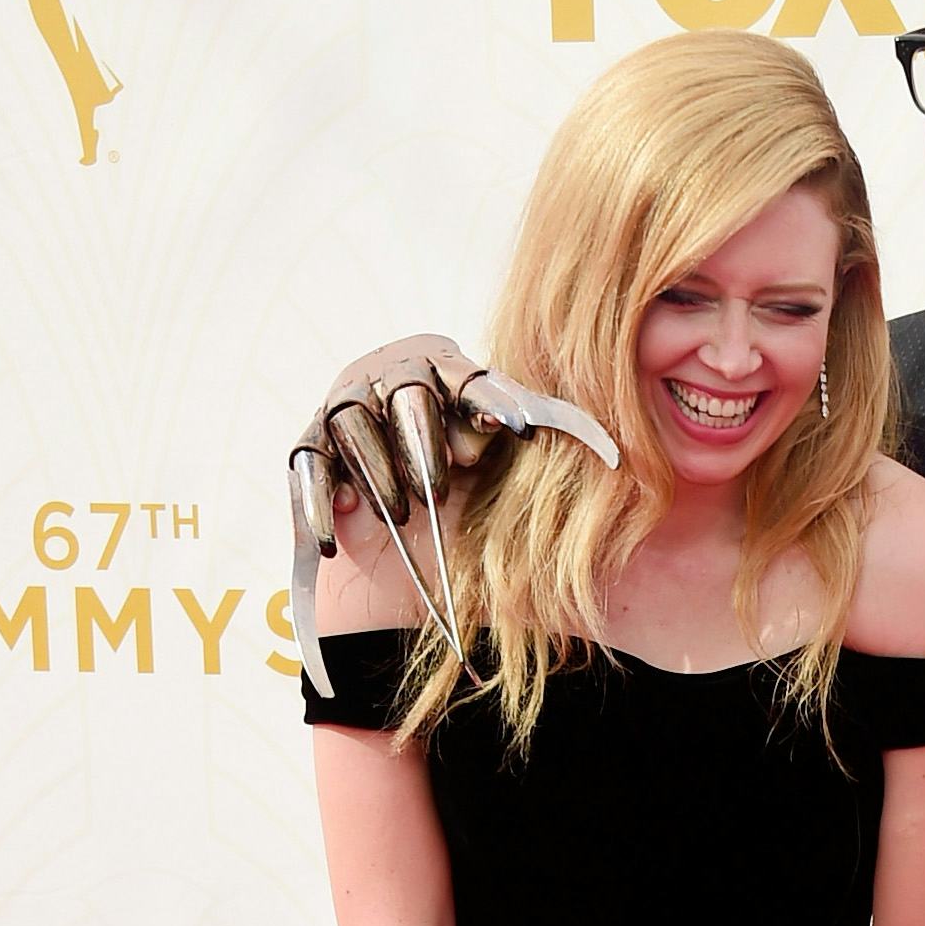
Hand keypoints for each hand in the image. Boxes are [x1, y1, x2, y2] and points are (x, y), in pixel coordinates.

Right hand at [287, 334, 617, 698]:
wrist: (406, 555)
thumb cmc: (468, 495)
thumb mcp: (511, 471)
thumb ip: (554, 441)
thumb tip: (617, 451)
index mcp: (446, 370)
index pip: (466, 377)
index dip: (485, 401)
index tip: (509, 431)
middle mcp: (391, 377)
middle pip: (405, 392)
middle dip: (423, 439)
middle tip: (441, 486)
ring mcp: (344, 411)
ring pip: (353, 422)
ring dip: (380, 471)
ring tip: (401, 511)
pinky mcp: (307, 452)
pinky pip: (307, 465)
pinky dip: (320, 499)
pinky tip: (341, 529)